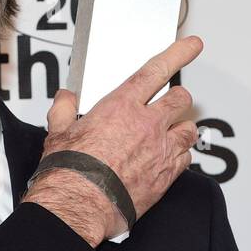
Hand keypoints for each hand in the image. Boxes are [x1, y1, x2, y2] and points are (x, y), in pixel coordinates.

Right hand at [22, 35, 202, 243]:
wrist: (80, 204)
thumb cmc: (69, 171)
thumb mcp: (58, 132)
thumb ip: (64, 109)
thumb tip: (65, 99)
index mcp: (121, 107)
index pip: (156, 71)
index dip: (178, 53)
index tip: (192, 45)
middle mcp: (147, 124)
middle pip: (180, 98)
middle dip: (177, 97)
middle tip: (169, 103)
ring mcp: (160, 150)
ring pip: (189, 128)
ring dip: (181, 127)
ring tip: (168, 133)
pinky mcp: (167, 175)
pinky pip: (186, 158)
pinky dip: (180, 155)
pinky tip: (167, 158)